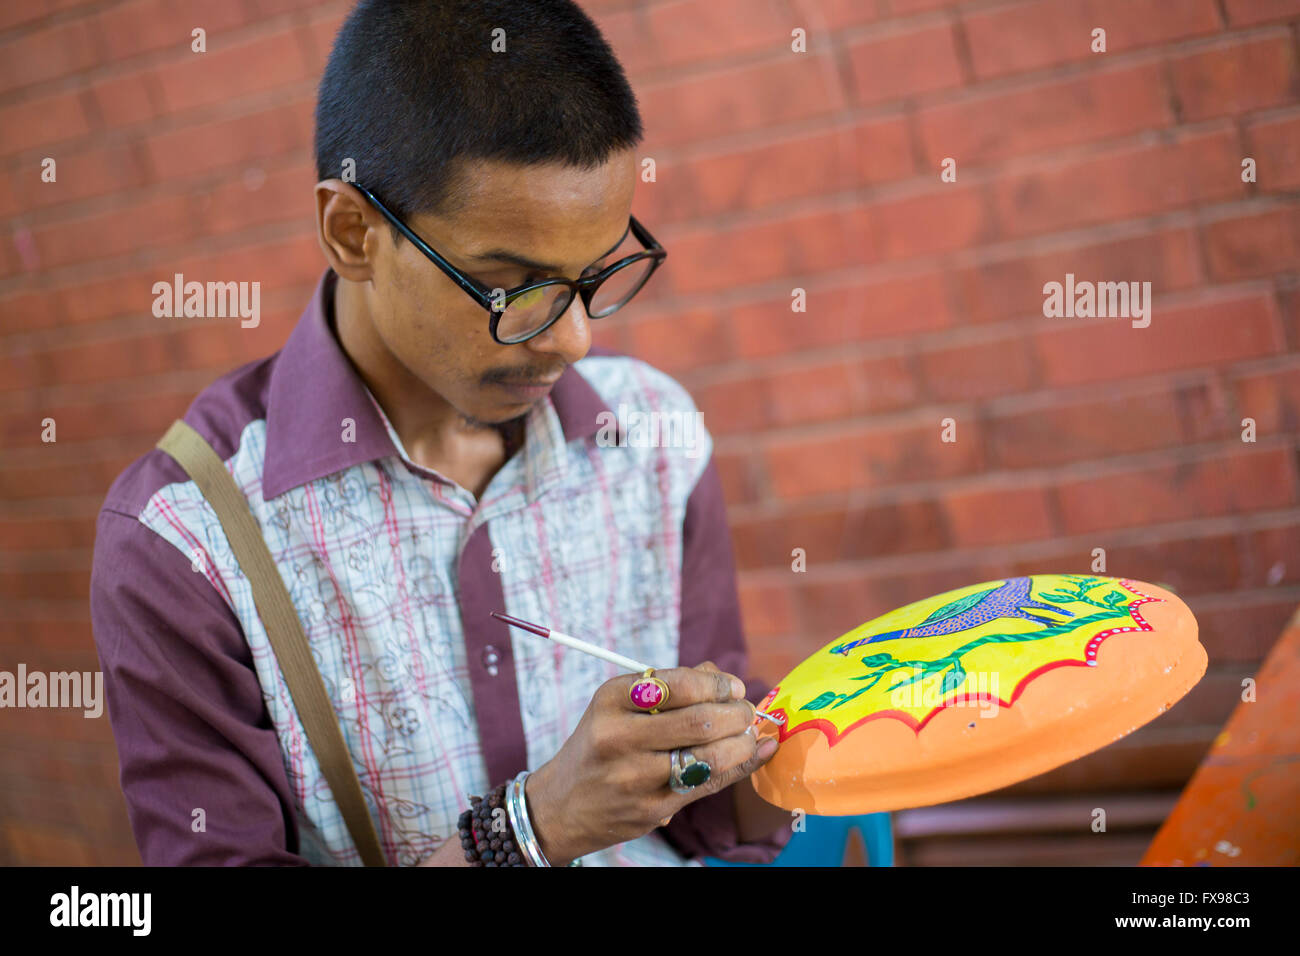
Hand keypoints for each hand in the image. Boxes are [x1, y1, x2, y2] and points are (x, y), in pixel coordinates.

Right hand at [523, 661, 776, 864]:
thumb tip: (724, 679)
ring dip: (742, 743)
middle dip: (736, 713)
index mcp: (611, 699)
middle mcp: (618, 737)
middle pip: (699, 721)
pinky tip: (756, 753)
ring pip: (709, 756)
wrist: (562, 805)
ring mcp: (634, 777)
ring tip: (749, 734)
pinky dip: (740, 767)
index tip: (734, 687)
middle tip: (746, 711)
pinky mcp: (650, 809)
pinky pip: (707, 785)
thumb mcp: (620, 706)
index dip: (717, 685)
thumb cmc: (602, 744)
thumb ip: (670, 687)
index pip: (679, 684)